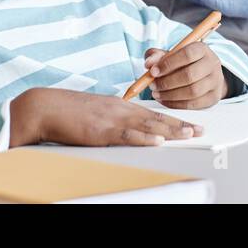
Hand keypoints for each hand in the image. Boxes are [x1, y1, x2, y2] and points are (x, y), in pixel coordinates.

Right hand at [10, 88, 201, 146]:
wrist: (47, 107)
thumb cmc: (69, 111)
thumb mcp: (97, 112)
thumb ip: (113, 117)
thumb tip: (126, 127)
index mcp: (121, 105)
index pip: (153, 113)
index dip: (174, 119)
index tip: (191, 124)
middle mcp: (121, 109)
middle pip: (157, 118)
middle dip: (180, 125)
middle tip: (200, 130)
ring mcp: (113, 119)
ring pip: (148, 126)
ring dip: (170, 132)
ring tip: (189, 135)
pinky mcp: (102, 131)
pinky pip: (127, 136)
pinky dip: (144, 139)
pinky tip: (158, 142)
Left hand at [142, 42, 227, 108]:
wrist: (205, 75)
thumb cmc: (183, 63)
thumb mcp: (171, 55)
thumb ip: (157, 56)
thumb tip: (148, 63)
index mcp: (202, 49)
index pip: (187, 54)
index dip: (168, 63)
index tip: (153, 71)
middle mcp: (212, 63)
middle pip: (190, 75)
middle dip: (167, 82)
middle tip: (152, 85)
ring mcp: (215, 81)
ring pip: (192, 91)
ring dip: (170, 95)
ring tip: (156, 93)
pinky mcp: (213, 97)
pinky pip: (193, 104)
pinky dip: (175, 104)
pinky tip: (164, 100)